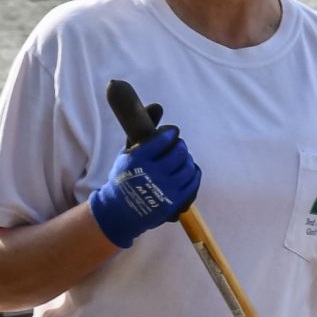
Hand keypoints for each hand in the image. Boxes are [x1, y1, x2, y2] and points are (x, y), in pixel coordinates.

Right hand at [89, 121, 200, 249]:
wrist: (122, 211)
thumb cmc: (125, 177)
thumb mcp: (127, 152)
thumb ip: (141, 129)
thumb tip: (157, 105)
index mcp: (138, 159)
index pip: (165, 137)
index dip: (171, 132)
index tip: (171, 133)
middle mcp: (153, 173)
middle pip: (180, 151)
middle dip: (180, 146)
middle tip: (176, 147)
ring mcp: (166, 189)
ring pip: (189, 165)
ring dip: (187, 159)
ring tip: (180, 160)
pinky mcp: (176, 200)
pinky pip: (194, 179)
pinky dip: (193, 172)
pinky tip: (186, 171)